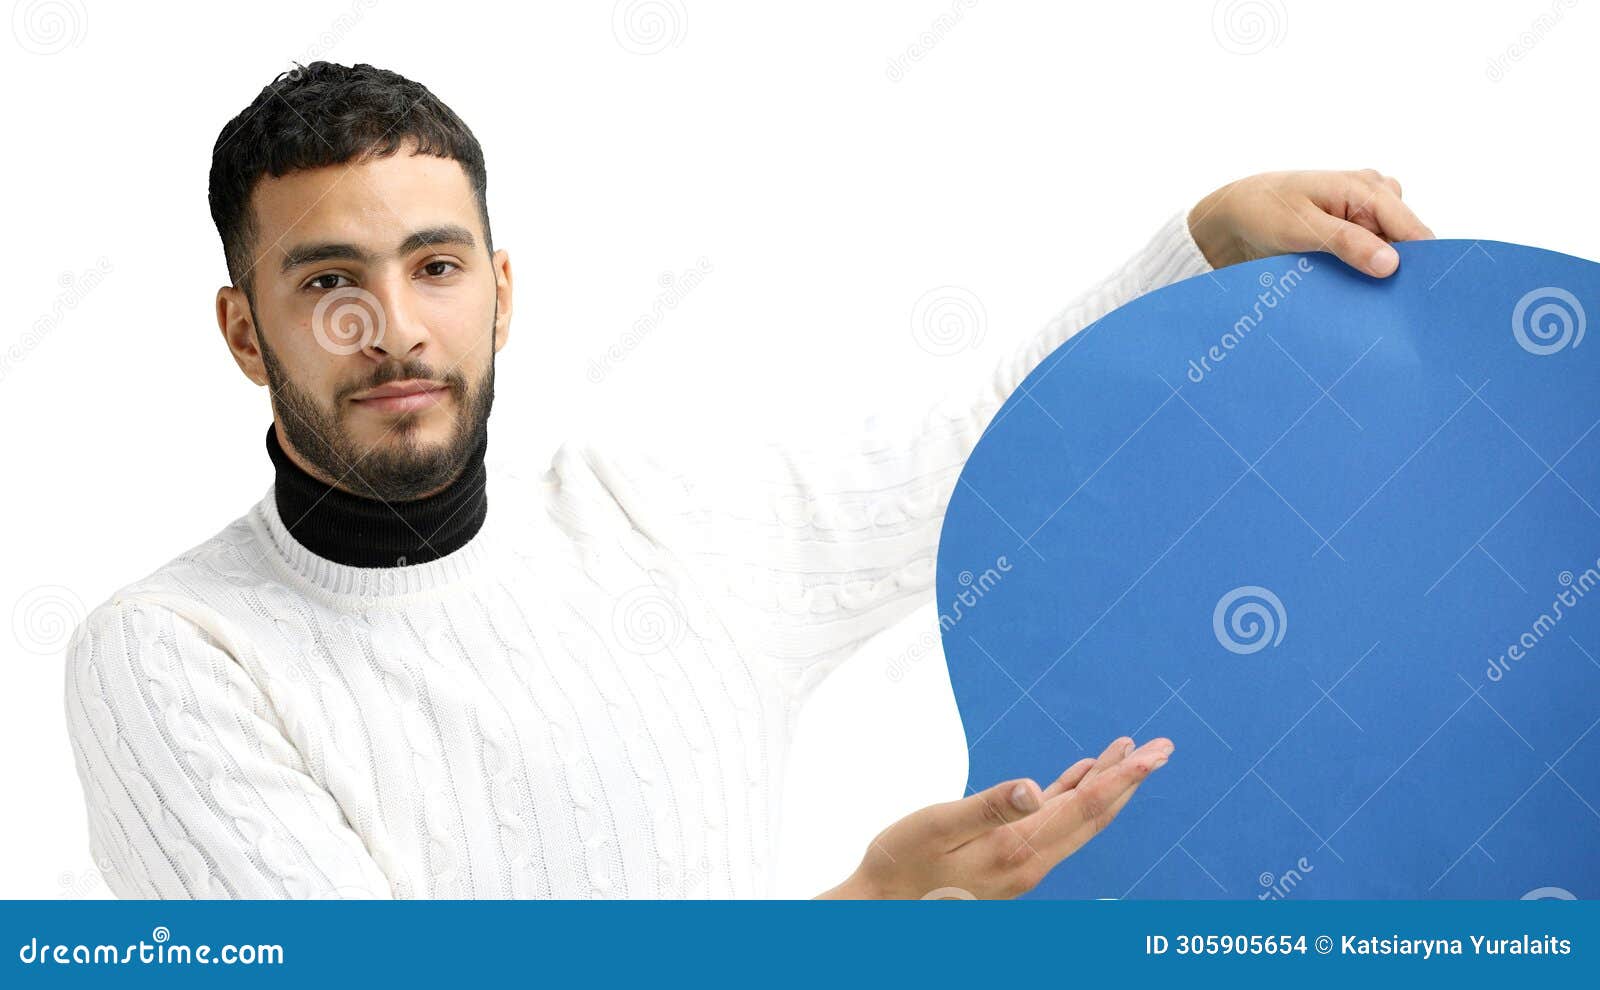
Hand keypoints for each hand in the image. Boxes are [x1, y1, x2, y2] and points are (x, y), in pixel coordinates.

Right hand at [815, 735, 1173, 898]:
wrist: (881, 910)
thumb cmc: (900, 864)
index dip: (1122, 776)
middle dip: (1130, 778)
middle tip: (1164, 747)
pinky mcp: (1011, 864)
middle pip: (1094, 815)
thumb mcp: (937, 826)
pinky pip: (1058, 826)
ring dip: (1108, 785)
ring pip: (1080, 821)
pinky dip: (1076, 796)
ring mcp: (1024, 866)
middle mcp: (1030, 862)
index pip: (1084, 807)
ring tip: (1133, 752)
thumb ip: (989, 807)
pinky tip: (1081, 776)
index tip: (1155, 752)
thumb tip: (1037, 787)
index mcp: (1017, 848)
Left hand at [1187, 169, 1434, 277]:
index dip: (1423, 260)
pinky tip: (1356, 289)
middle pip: (1407, 240)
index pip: (1411, 228)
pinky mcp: (1356, 230)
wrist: (1236, 212)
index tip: (1422, 296)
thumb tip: (1392, 264)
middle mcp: (1375, 195)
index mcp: (1366, 187)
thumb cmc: (1264, 211)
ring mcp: (1367, 213)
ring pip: (1392, 250)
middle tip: (1389, 305)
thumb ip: (1346, 243)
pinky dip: (1367, 271)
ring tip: (1366, 298)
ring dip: (1381, 273)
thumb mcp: (1300, 229)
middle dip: (1400, 269)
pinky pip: (1375, 253)